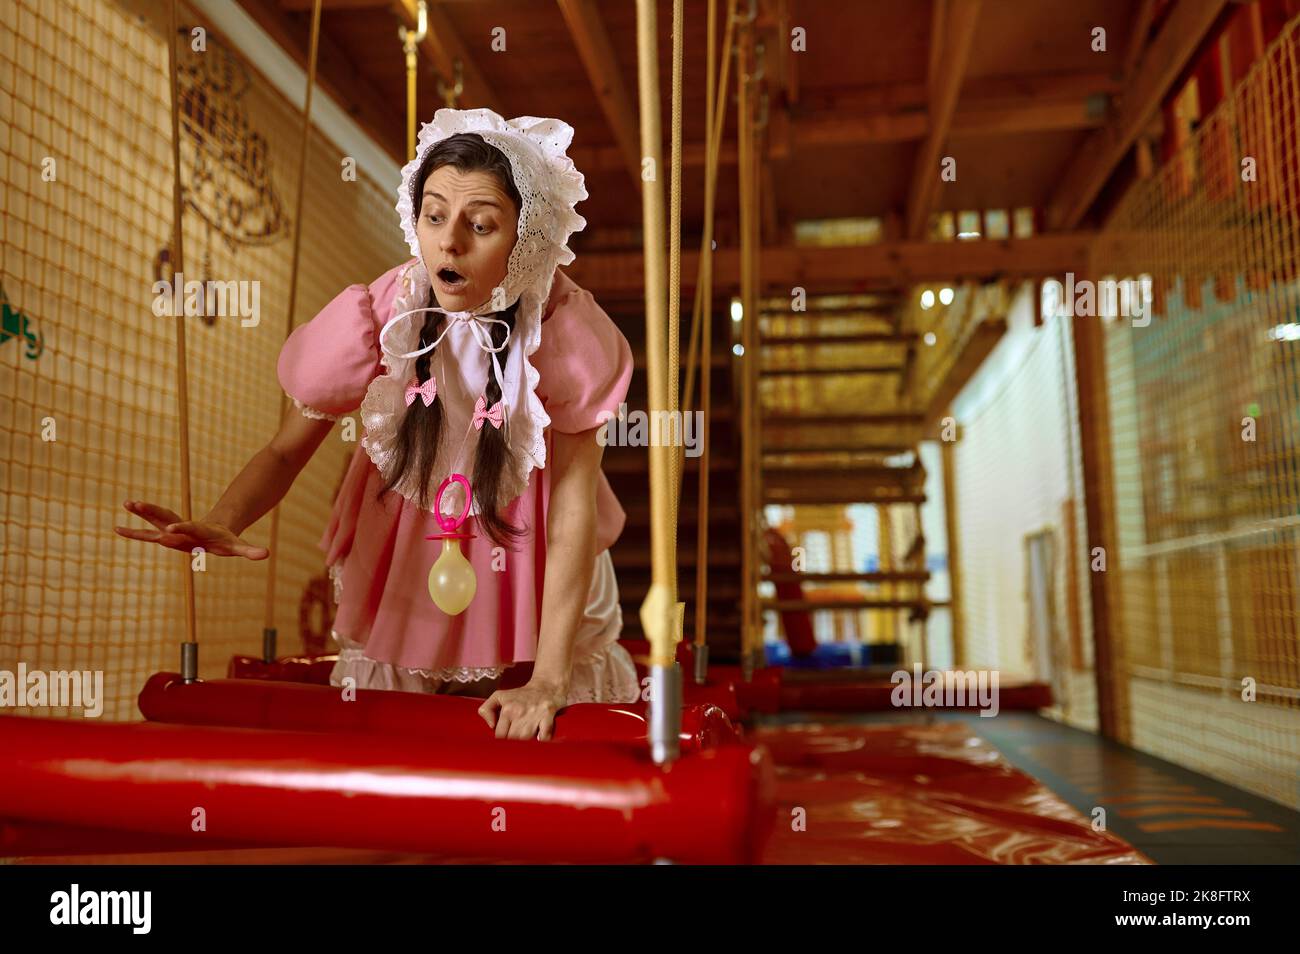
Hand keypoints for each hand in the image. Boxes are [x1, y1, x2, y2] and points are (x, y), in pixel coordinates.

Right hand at [113, 500, 268, 559]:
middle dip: (152, 512)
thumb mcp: (238, 547)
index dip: (181, 528)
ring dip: (141, 513)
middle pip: (166, 516)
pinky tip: (116, 528)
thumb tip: (266, 554)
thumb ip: (250, 550)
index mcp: (198, 530)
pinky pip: (148, 532)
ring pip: (155, 519)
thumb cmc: (226, 541)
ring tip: (124, 503)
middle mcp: (183, 527)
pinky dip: (134, 531)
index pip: (189, 528)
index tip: (169, 530)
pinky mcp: (165, 533)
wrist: (217, 530)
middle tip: (135, 503)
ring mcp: (173, 528)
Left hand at [478, 678, 568, 740]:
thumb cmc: (521, 695)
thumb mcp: (499, 696)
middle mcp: (520, 712)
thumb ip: (486, 709)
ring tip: (526, 737)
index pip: (500, 735)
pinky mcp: (548, 715)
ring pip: (526, 740)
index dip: (502, 737)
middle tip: (516, 737)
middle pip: (512, 739)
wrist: (546, 686)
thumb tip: (491, 726)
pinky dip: (542, 739)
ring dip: (527, 742)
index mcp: (507, 709)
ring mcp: (534, 715)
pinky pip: (545, 736)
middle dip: (514, 741)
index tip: (506, 735)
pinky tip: (540, 737)